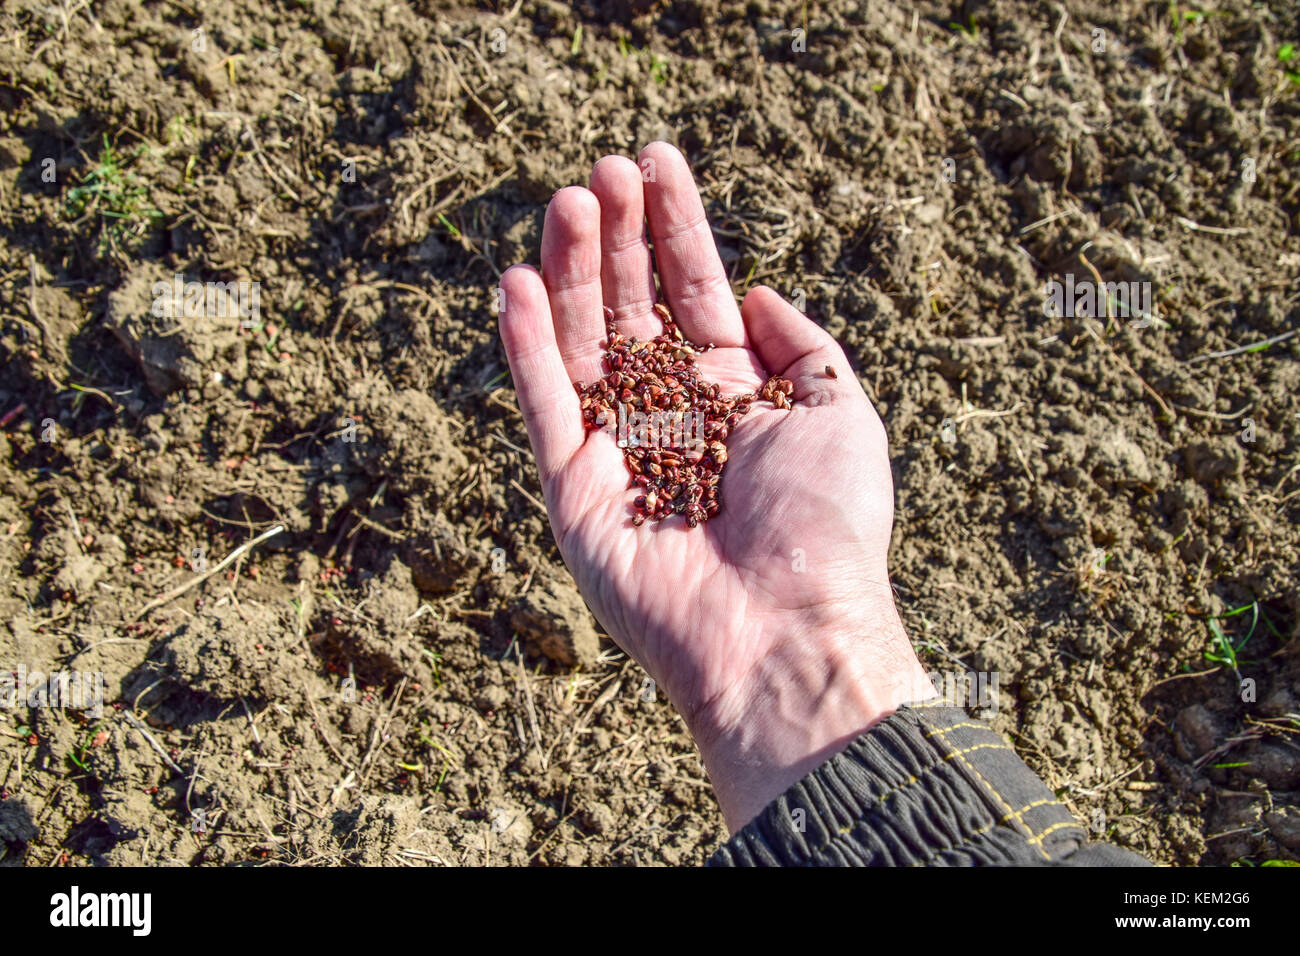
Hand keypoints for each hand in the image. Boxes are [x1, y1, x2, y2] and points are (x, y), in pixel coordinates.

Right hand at [498, 142, 933, 829]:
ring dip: (569, 271)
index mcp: (738, 398)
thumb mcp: (842, 410)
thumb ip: (802, 345)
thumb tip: (753, 293)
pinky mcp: (574, 490)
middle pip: (631, 307)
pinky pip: (544, 405)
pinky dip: (527, 345)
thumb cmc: (827, 524)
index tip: (655, 160)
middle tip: (605, 170)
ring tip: (569, 199)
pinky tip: (517, 281)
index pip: (694, 292)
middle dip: (618, 238)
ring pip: (582, 343)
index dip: (676, 227)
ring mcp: (619, 451)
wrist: (784, 630)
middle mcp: (673, 417)